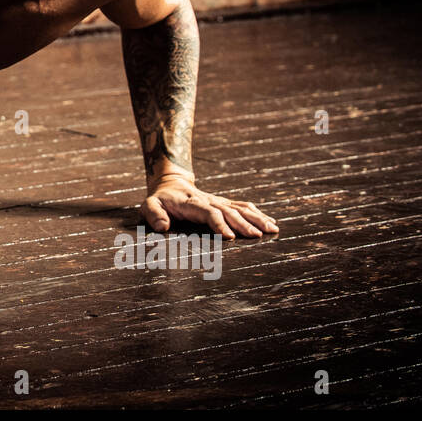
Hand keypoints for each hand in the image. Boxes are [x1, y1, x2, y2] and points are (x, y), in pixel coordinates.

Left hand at [141, 176, 278, 238]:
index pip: (208, 212)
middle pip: (229, 211)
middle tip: (257, 237)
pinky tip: (270, 222)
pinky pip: (243, 207)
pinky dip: (258, 214)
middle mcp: (208, 201)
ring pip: (240, 209)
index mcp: (191, 203)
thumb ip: (153, 215)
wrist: (170, 182)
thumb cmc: (159, 199)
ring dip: (256, 219)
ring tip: (272, 229)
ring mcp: (218, 201)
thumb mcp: (148, 205)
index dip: (219, 224)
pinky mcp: (224, 203)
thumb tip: (163, 227)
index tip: (229, 237)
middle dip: (243, 224)